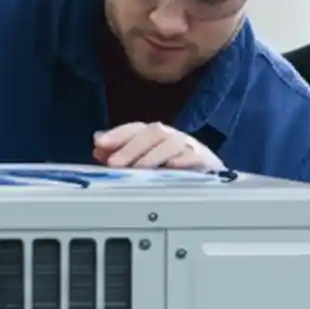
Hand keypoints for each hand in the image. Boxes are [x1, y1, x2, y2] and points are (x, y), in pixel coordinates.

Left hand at [92, 122, 225, 170]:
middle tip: (114, 163)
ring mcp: (192, 149)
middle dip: (132, 146)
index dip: (118, 134)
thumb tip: (97, 148)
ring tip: (137, 169)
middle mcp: (175, 138)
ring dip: (152, 155)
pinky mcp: (208, 162)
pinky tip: (171, 167)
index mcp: (159, 137)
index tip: (99, 142)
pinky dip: (183, 160)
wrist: (212, 180)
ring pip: (172, 142)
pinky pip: (196, 158)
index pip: (137, 128)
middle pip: (154, 132)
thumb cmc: (178, 171)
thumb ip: (122, 156)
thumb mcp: (147, 164)